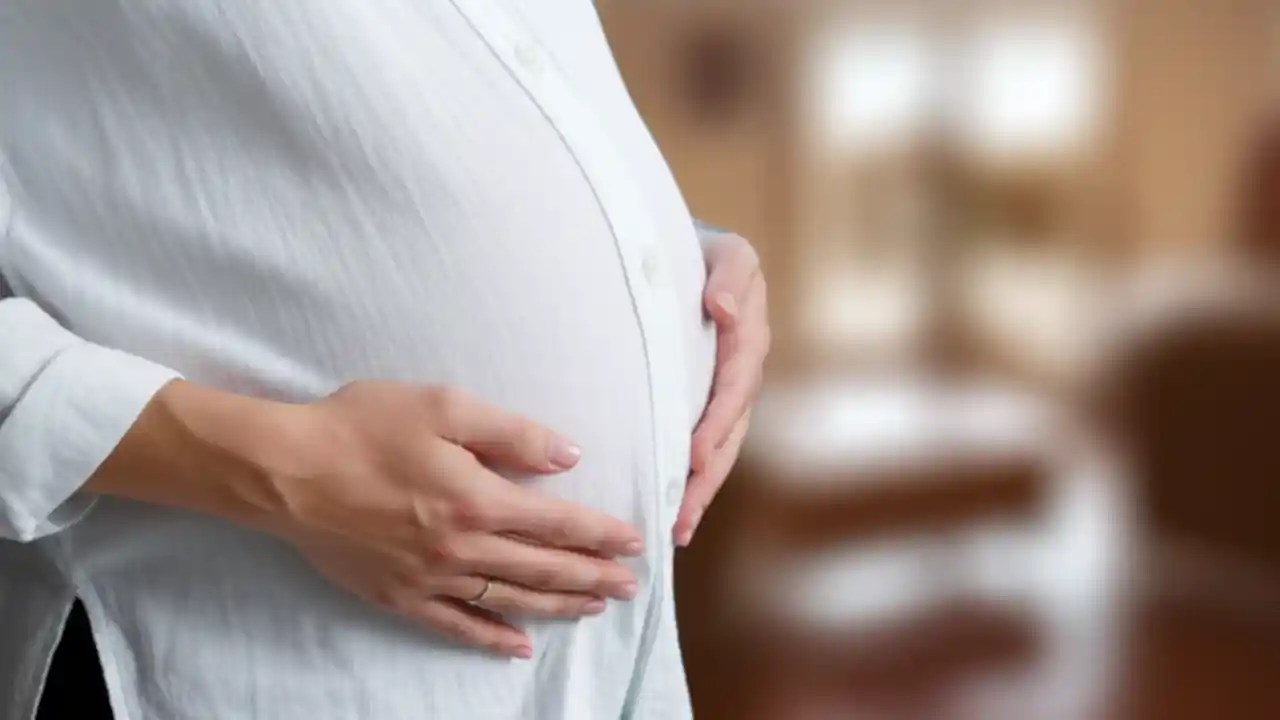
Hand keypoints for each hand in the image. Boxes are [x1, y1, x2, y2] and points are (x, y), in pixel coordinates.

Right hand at [90, 380, 643, 658]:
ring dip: (557, 605)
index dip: (599, 534)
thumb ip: (512, 433)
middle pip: (543, 567)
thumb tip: (570, 455)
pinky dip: (491, 637)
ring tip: (594, 607)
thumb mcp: (444, 407)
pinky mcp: (398, 595)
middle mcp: (462, 547)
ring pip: (509, 599)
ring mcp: (430, 578)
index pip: (557, 523)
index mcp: (478, 498)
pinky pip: (455, 624)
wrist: (285, 471)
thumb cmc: (362, 427)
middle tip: (630, 585)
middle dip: (592, 576)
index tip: (632, 541)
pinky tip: (517, 646)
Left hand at [676, 233, 769, 546]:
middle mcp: (741, 373)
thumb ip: (731, 276)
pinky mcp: (705, 403)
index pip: (734, 388)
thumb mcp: (727, 251)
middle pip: (728, 434)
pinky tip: (672, 514)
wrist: (687, 250)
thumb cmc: (703, 249)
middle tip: (679, 516)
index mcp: (748, 338)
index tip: (692, 457)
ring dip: (698, 492)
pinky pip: (701, 444)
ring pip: (717, 450)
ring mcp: (725, 393)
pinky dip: (689, 480)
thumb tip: (723, 309)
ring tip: (676, 531)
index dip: (715, 425)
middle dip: (705, 478)